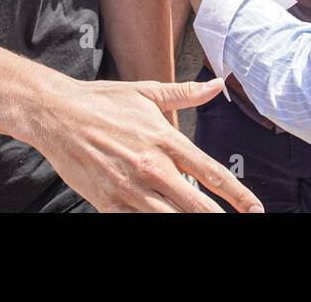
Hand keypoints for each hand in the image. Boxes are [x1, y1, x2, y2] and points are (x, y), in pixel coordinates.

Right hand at [29, 77, 262, 212]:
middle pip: (197, 205)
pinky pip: (138, 223)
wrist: (56, 114)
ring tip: (206, 226)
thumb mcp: (146, 92)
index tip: (254, 209)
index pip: (212, 172)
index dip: (238, 195)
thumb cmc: (102, 102)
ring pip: (170, 219)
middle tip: (239, 224)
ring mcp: (130, 189)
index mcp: (165, 139)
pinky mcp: (108, 204)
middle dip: (218, 219)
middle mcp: (151, 167)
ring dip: (189, 223)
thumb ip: (185, 94)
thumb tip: (217, 85)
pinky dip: (153, 225)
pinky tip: (166, 225)